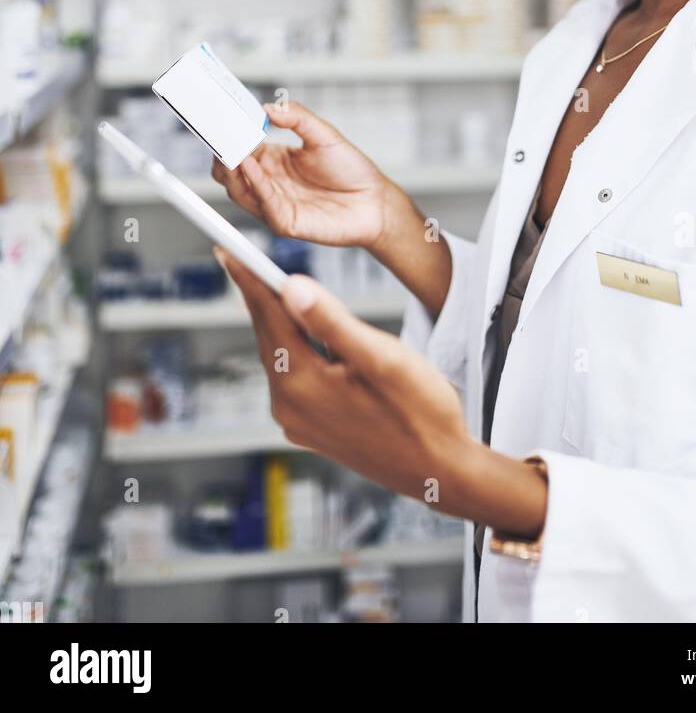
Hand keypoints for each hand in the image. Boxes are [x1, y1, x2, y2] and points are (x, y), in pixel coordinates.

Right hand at [210, 100, 409, 256]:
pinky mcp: (284, 221)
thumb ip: (298, 117)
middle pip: (229, 172)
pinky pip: (262, 204)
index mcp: (273, 160)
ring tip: (233, 150)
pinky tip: (251, 166)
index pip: (240, 148)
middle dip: (222, 155)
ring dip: (232, 170)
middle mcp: (268, 182)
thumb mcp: (324, 134)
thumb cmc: (351, 170)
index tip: (223, 118)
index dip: (230, 135)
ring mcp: (274, 203)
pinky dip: (254, 184)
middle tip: (222, 136)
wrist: (374, 201)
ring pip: (237, 190)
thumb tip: (270, 107)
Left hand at [213, 247, 548, 538]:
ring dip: (283, 323)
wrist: (441, 471)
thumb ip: (333, 321)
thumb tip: (290, 288)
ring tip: (279, 291)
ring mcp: (300, 423)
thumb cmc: (421, 413)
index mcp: (302, 385)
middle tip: (248, 261)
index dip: (248, 279)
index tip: (227, 250)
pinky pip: (295, 378)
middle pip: (271, 336)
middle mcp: (290, 408)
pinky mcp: (313, 430)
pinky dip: (298, 350)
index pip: (267, 317)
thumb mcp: (381, 357)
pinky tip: (311, 337)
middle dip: (262, 297)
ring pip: (283, 356)